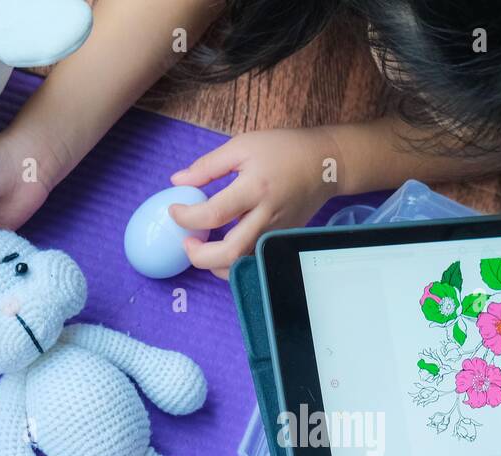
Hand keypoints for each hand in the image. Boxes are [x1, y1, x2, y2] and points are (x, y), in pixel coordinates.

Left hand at [168, 128, 341, 278]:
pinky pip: (254, 259)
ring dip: (216, 264)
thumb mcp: (241, 146)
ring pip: (242, 263)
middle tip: (186, 242)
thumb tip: (178, 181)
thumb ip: (207, 166)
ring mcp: (276, 232)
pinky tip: (222, 247)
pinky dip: (233, 260)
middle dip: (199, 256)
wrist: (325, 163)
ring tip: (202, 247)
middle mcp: (266, 217)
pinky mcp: (282, 239)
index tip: (175, 210)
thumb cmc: (283, 149)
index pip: (213, 214)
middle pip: (229, 253)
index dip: (186, 217)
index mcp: (254, 189)